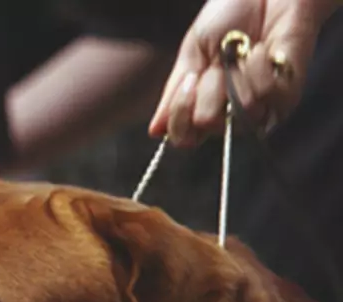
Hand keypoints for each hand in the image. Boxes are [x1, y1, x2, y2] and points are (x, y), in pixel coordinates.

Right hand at [149, 0, 337, 145]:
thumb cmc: (228, 19)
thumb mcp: (191, 53)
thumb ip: (175, 92)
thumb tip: (156, 131)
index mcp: (203, 108)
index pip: (184, 139)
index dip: (181, 115)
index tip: (189, 80)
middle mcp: (230, 116)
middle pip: (208, 124)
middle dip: (210, 87)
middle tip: (219, 62)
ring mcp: (261, 108)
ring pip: (240, 111)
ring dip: (235, 74)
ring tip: (242, 52)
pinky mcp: (287, 94)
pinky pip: (266, 94)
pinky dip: (257, 65)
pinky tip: (259, 50)